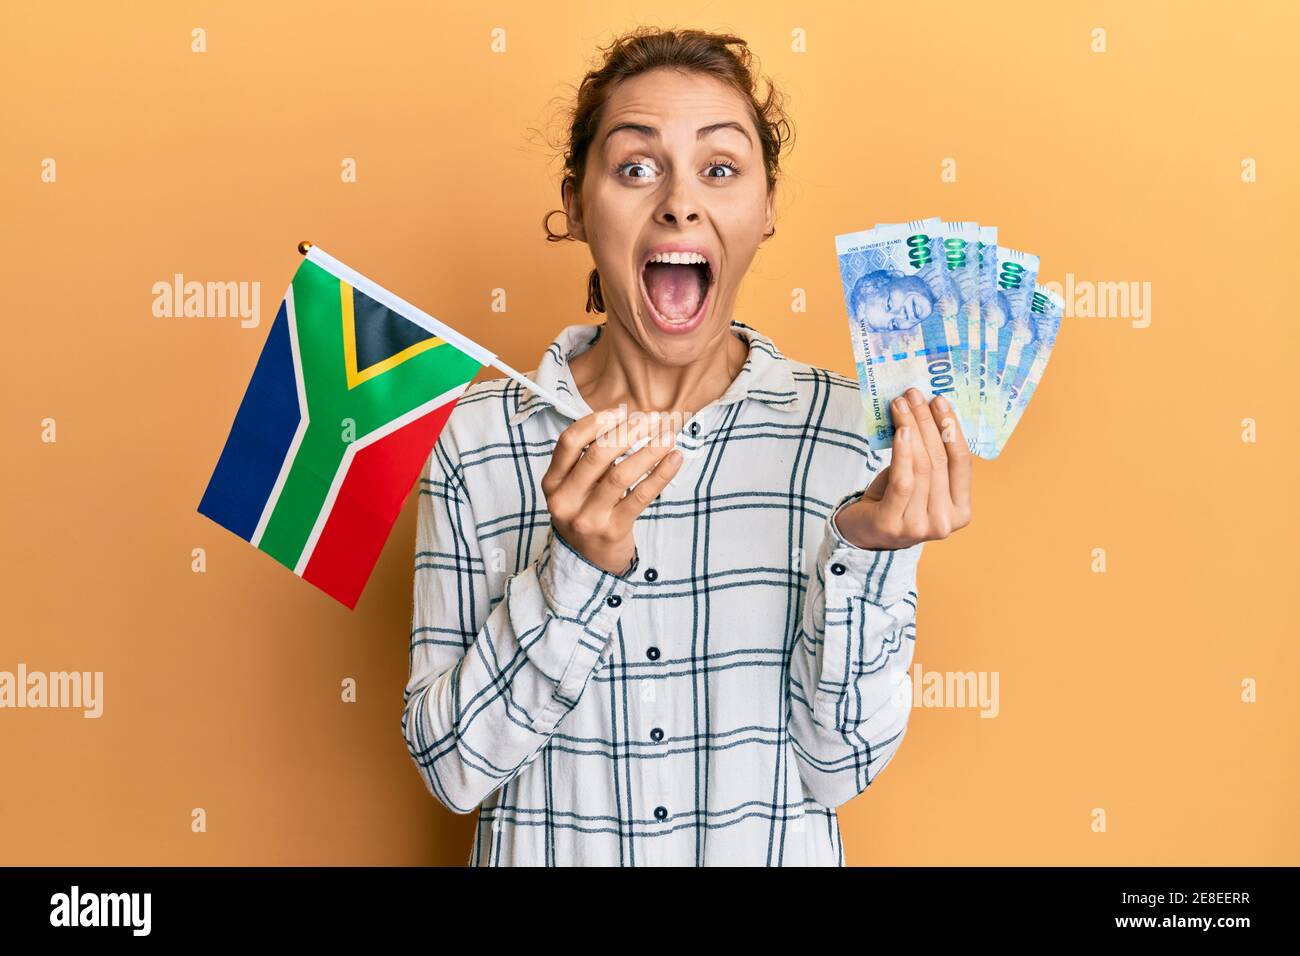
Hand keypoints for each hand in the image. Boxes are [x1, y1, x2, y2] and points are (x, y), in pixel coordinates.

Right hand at [541, 406, 683, 574]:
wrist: (589, 562)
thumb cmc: (587, 512)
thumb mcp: (576, 487)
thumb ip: (590, 458)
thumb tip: (628, 420)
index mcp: (553, 482)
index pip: (569, 442)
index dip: (596, 422)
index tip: (620, 411)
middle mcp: (565, 500)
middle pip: (598, 455)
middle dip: (629, 431)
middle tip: (654, 418)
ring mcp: (588, 518)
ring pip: (621, 475)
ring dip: (649, 450)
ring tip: (669, 434)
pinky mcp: (612, 531)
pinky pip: (640, 497)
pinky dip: (660, 474)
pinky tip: (674, 459)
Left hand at [835, 388, 972, 549]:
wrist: (861, 532)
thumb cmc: (895, 500)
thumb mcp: (921, 481)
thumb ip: (932, 458)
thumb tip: (930, 409)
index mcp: (961, 512)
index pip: (962, 463)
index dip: (952, 429)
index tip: (940, 401)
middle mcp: (944, 523)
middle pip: (939, 461)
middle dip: (927, 422)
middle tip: (915, 395)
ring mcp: (919, 527)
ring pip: (921, 467)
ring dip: (911, 428)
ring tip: (900, 405)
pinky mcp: (892, 524)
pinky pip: (902, 480)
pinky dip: (902, 451)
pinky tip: (900, 430)